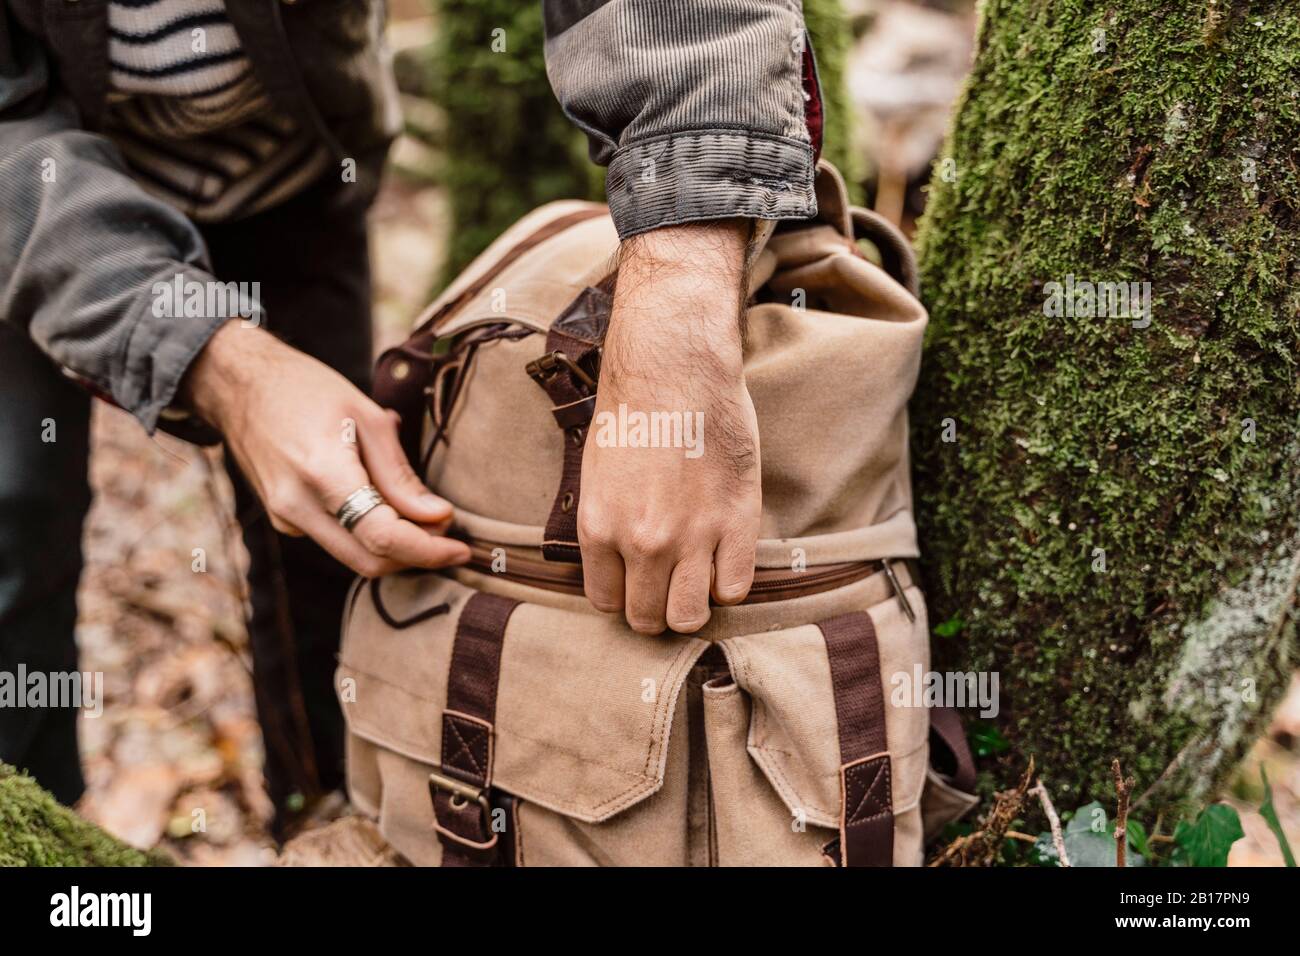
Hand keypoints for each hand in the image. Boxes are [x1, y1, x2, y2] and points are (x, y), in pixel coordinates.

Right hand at [181, 322, 470, 576]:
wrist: (239, 385)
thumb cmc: (307, 389)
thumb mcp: (365, 417)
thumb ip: (400, 475)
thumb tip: (437, 517)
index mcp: (321, 473)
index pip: (382, 536)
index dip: (428, 551)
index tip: (460, 550)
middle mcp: (296, 506)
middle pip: (369, 562)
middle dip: (416, 557)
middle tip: (449, 533)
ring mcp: (285, 518)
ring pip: (353, 558)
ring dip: (394, 548)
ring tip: (423, 515)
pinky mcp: (284, 520)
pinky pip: (337, 540)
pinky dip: (369, 533)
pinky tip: (382, 500)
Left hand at [578, 220, 761, 633]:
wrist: (674, 367)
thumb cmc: (633, 410)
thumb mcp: (598, 474)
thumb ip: (608, 526)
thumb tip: (621, 563)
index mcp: (599, 530)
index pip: (608, 603)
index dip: (625, 595)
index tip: (637, 581)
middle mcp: (642, 542)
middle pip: (648, 618)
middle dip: (656, 607)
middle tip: (669, 584)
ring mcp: (692, 536)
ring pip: (690, 615)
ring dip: (693, 604)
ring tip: (697, 579)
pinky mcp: (737, 521)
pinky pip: (734, 588)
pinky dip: (729, 582)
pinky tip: (724, 558)